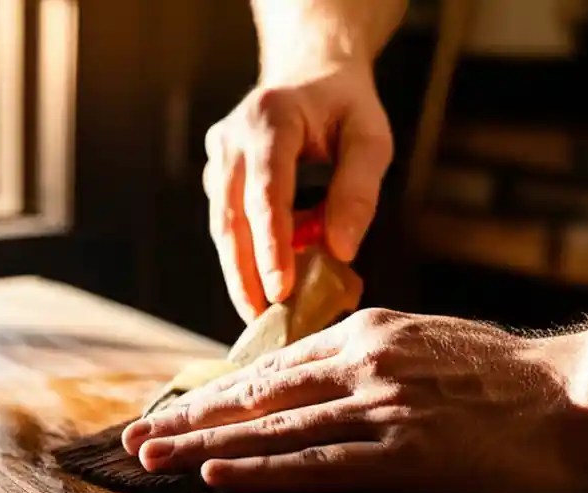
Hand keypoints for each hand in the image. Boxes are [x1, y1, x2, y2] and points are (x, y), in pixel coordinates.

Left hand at [122, 309, 587, 492]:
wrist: (578, 391)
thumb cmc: (510, 373)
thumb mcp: (429, 341)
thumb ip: (371, 355)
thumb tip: (320, 377)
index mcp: (367, 332)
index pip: (271, 364)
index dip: (217, 390)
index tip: (176, 407)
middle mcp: (361, 362)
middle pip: (255, 393)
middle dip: (189, 415)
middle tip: (135, 435)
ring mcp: (379, 406)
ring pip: (272, 427)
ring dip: (203, 444)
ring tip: (152, 457)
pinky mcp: (403, 451)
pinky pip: (316, 464)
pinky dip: (260, 469)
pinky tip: (217, 474)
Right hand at [203, 61, 392, 321]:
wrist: (309, 74)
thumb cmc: (345, 107)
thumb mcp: (370, 139)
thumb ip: (357, 192)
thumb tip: (340, 252)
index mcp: (269, 118)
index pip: (266, 192)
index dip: (271, 246)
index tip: (281, 290)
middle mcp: (231, 139)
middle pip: (232, 219)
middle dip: (246, 276)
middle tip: (265, 323)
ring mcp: (218, 159)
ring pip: (223, 228)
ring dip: (241, 276)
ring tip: (264, 318)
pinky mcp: (217, 178)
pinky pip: (229, 225)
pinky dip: (248, 258)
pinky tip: (270, 286)